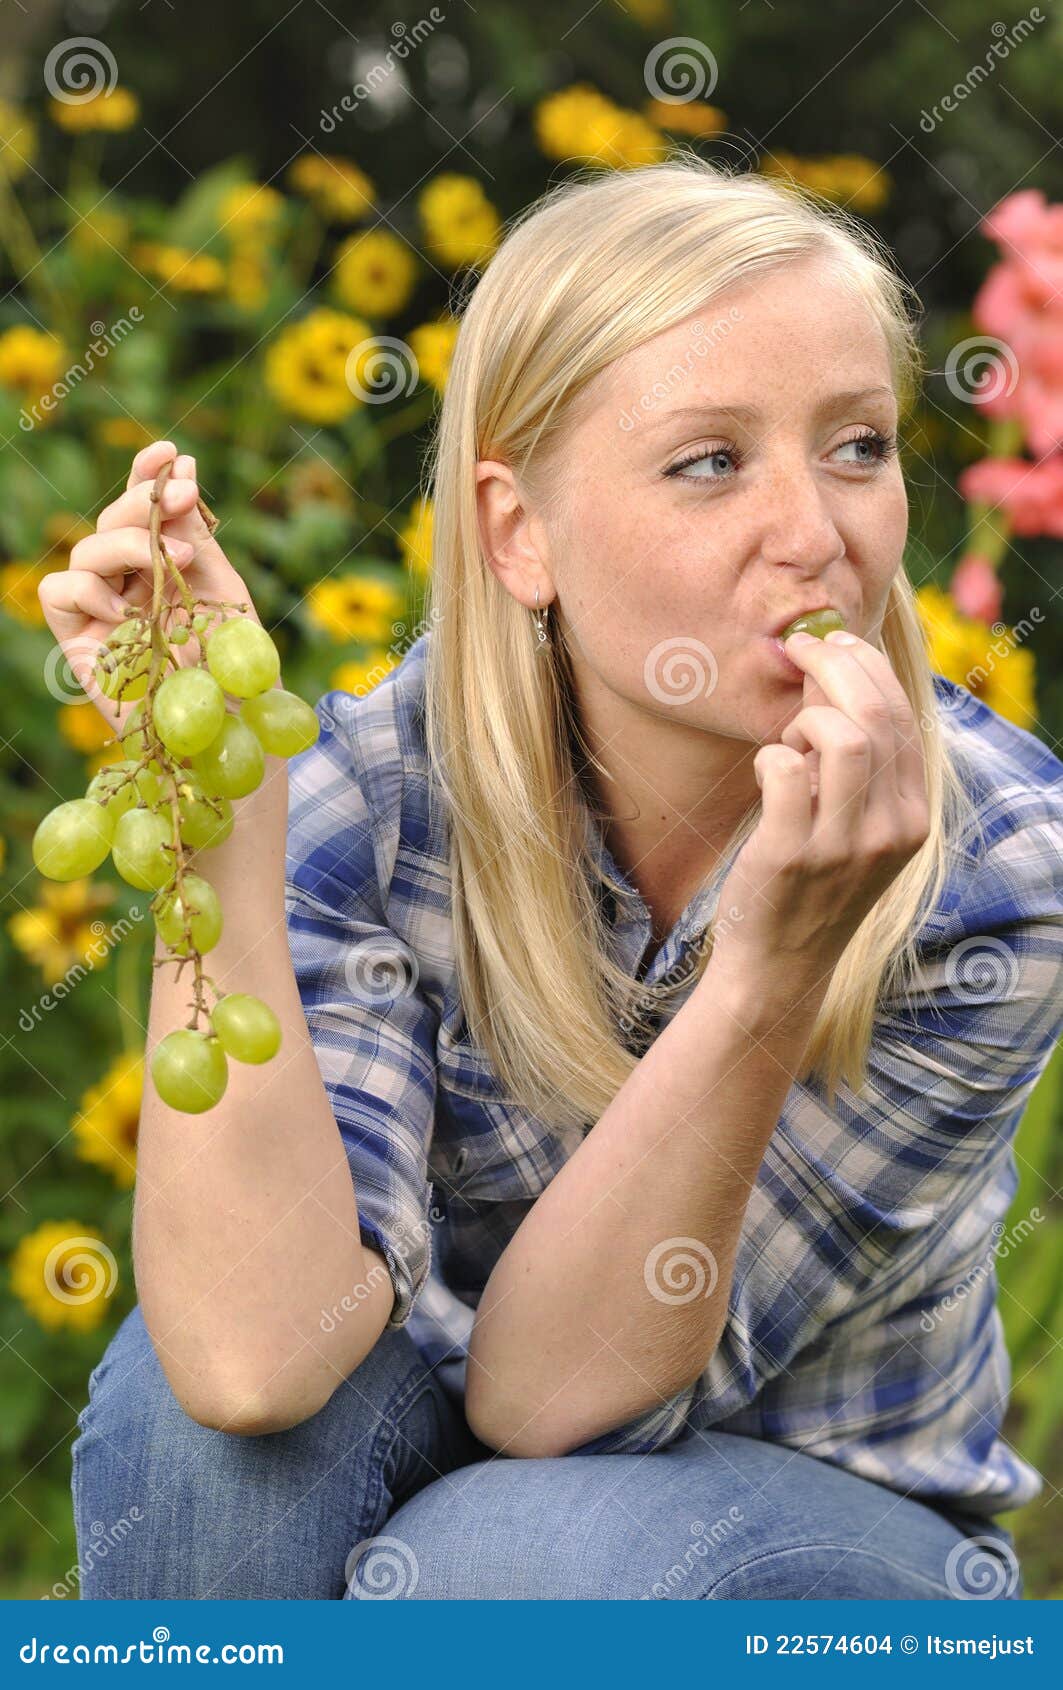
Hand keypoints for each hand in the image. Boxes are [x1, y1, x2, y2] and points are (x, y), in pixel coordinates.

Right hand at [37, 438, 257, 733]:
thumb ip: (199, 536)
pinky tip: (125, 608)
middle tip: (185, 499)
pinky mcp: (79, 645)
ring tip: (175, 560)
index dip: (147, 476)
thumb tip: (182, 470)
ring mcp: (102, 613)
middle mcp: (129, 586)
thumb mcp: (226, 591)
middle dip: (146, 501)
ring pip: (86, 549)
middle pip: (113, 521)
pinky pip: (58, 592)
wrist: (232, 733)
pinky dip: (87, 588)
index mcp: (164, 569)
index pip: (143, 511)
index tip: (172, 452)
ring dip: (128, 541)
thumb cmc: (237, 671)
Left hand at [708, 629, 930, 992]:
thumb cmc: (809, 883)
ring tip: (787, 741)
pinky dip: (769, 755)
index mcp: (914, 817)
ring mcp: (845, 846)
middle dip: (834, 666)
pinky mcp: (793, 856)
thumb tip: (830, 677)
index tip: (832, 643)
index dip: (866, 667)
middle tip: (798, 650)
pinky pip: (784, 770)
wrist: (779, 966)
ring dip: (804, 720)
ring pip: (843, 738)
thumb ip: (853, 761)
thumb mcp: (852, 824)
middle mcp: (892, 831)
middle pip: (877, 715)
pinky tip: (764, 773)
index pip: (904, 718)